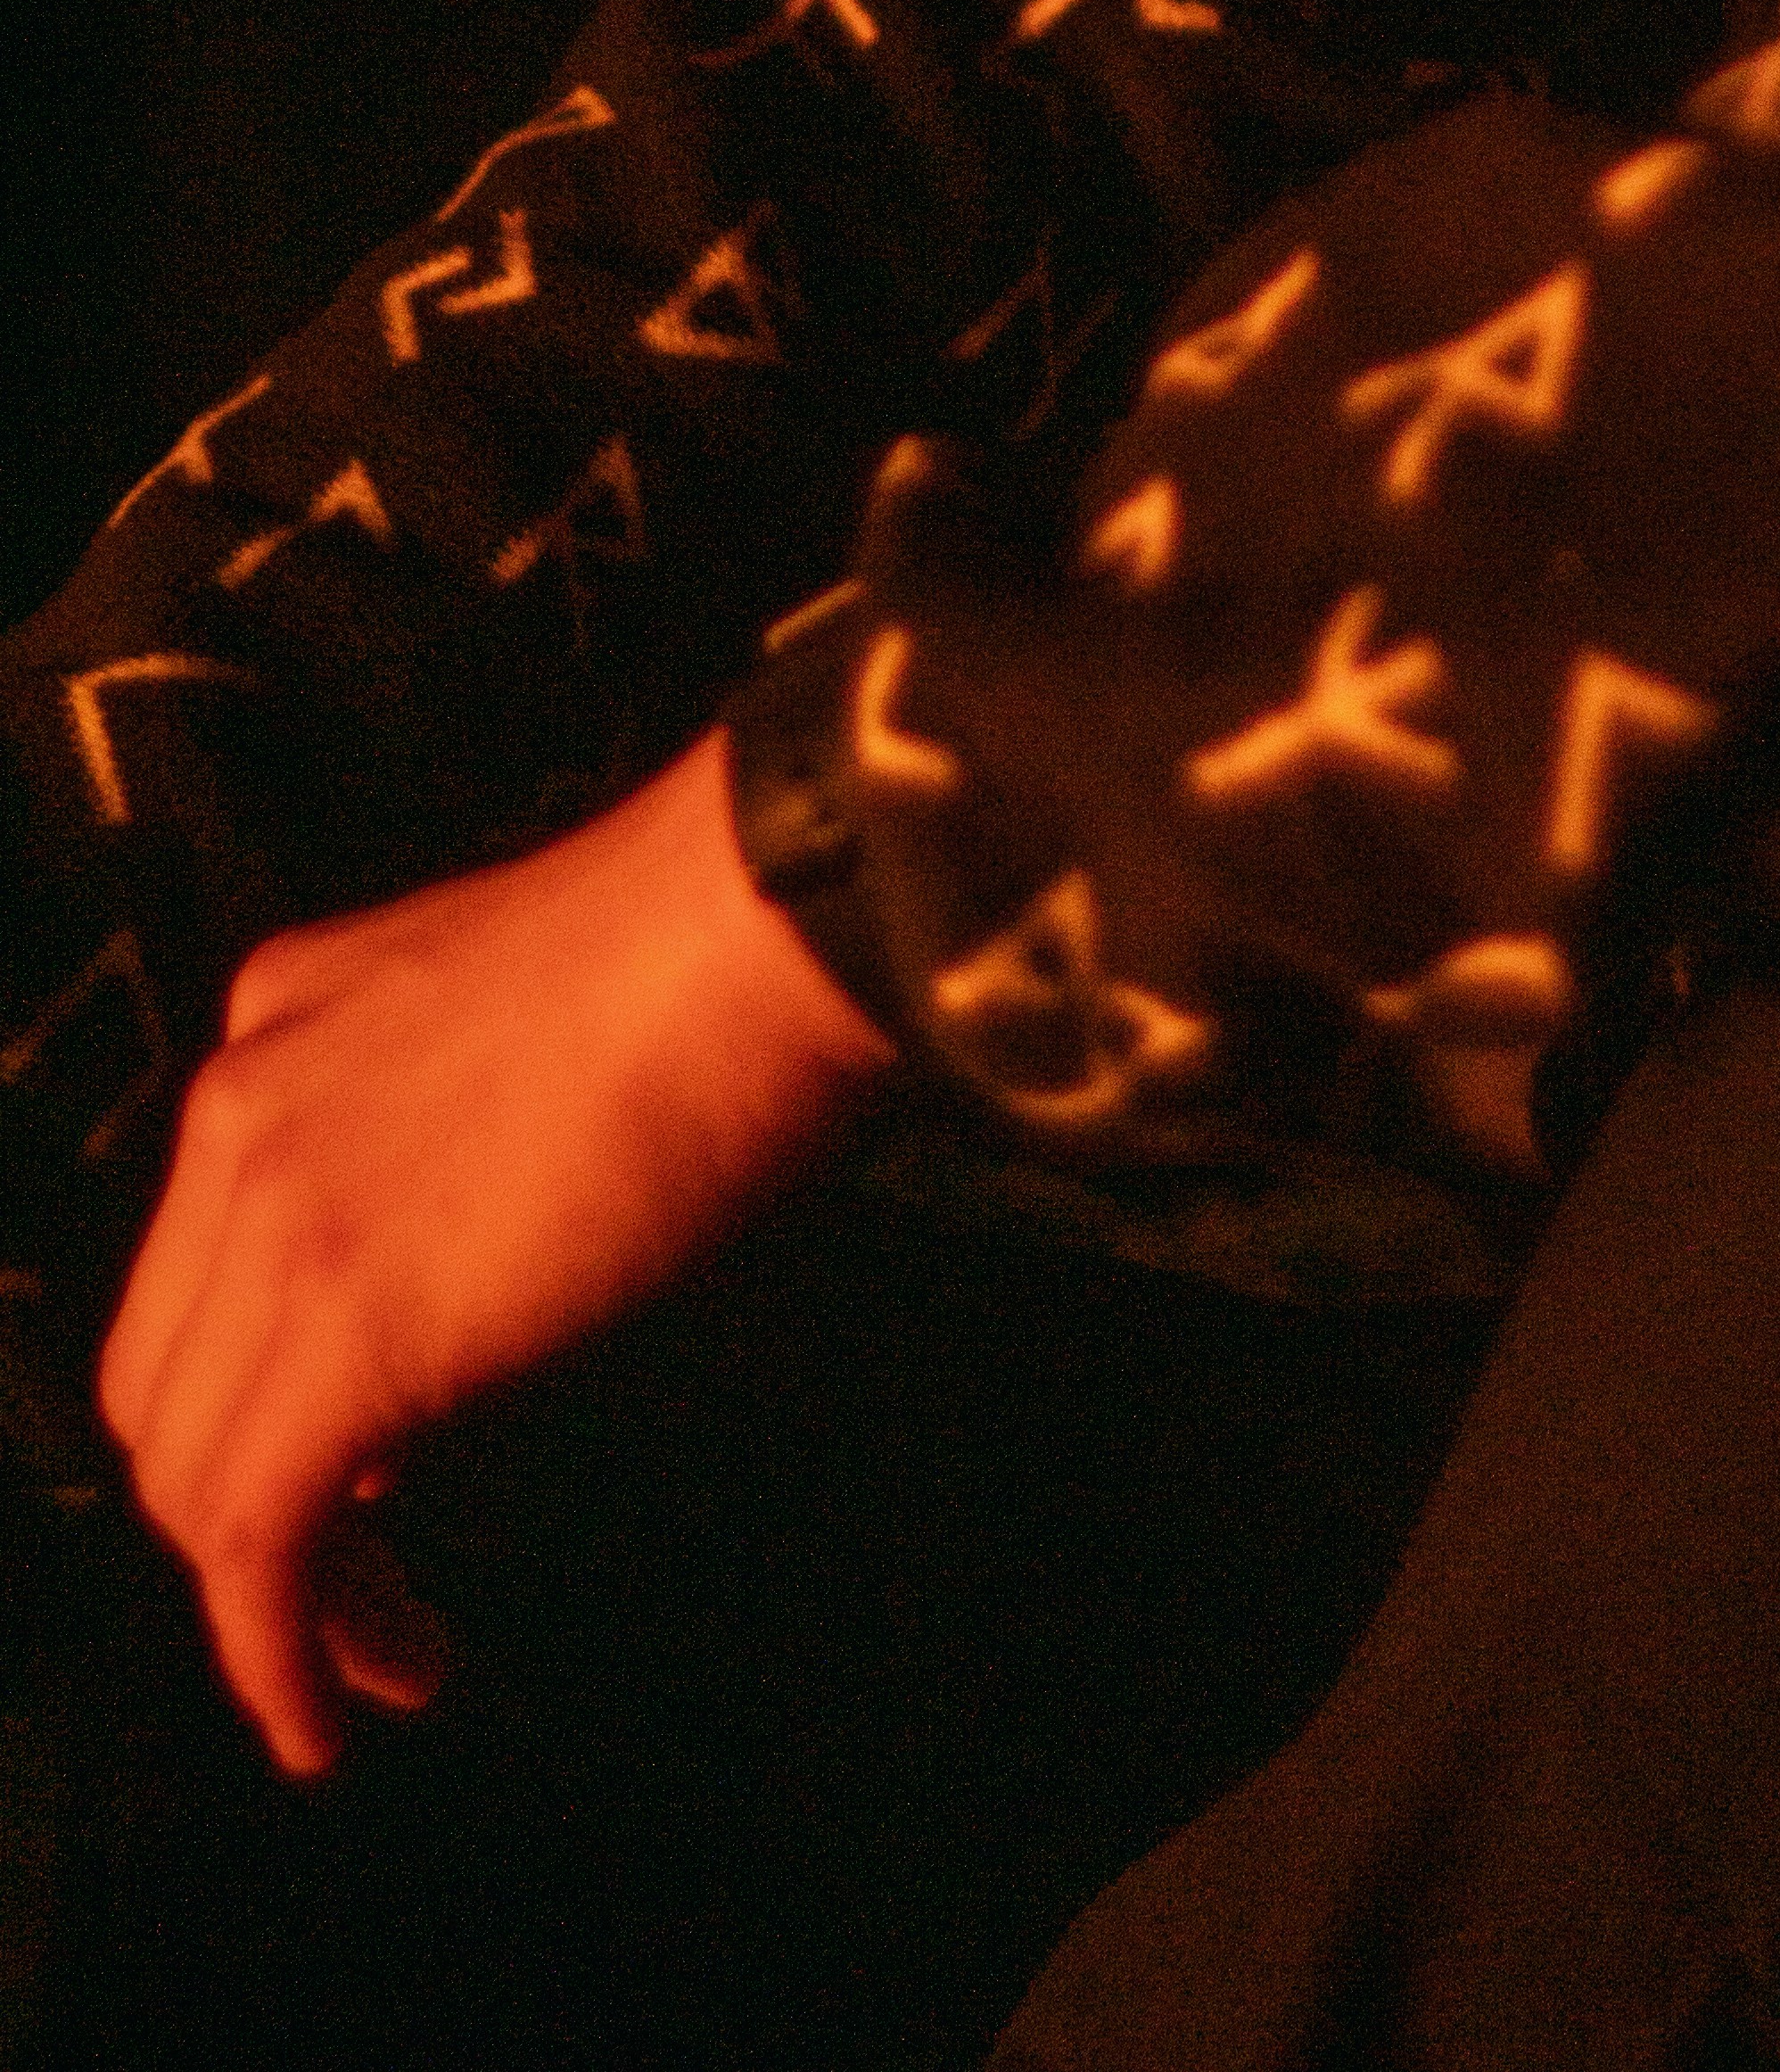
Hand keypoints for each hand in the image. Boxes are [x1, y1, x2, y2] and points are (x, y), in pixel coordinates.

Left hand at [97, 732, 893, 1774]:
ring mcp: (272, 1213)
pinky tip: (327, 1711)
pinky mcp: (338, 1327)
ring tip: (377, 1659)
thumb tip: (462, 1296)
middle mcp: (241, 1106)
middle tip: (356, 1578)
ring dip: (270, 1596)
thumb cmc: (720, 955)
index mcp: (281, 1020)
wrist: (761, 919)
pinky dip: (273, 1654)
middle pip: (168, 1376)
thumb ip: (451, 1138)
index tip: (354, 1466)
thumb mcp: (528, 1030)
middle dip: (242, 1501)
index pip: (203, 1258)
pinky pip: (249, 1537)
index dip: (258, 1384)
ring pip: (193, 1469)